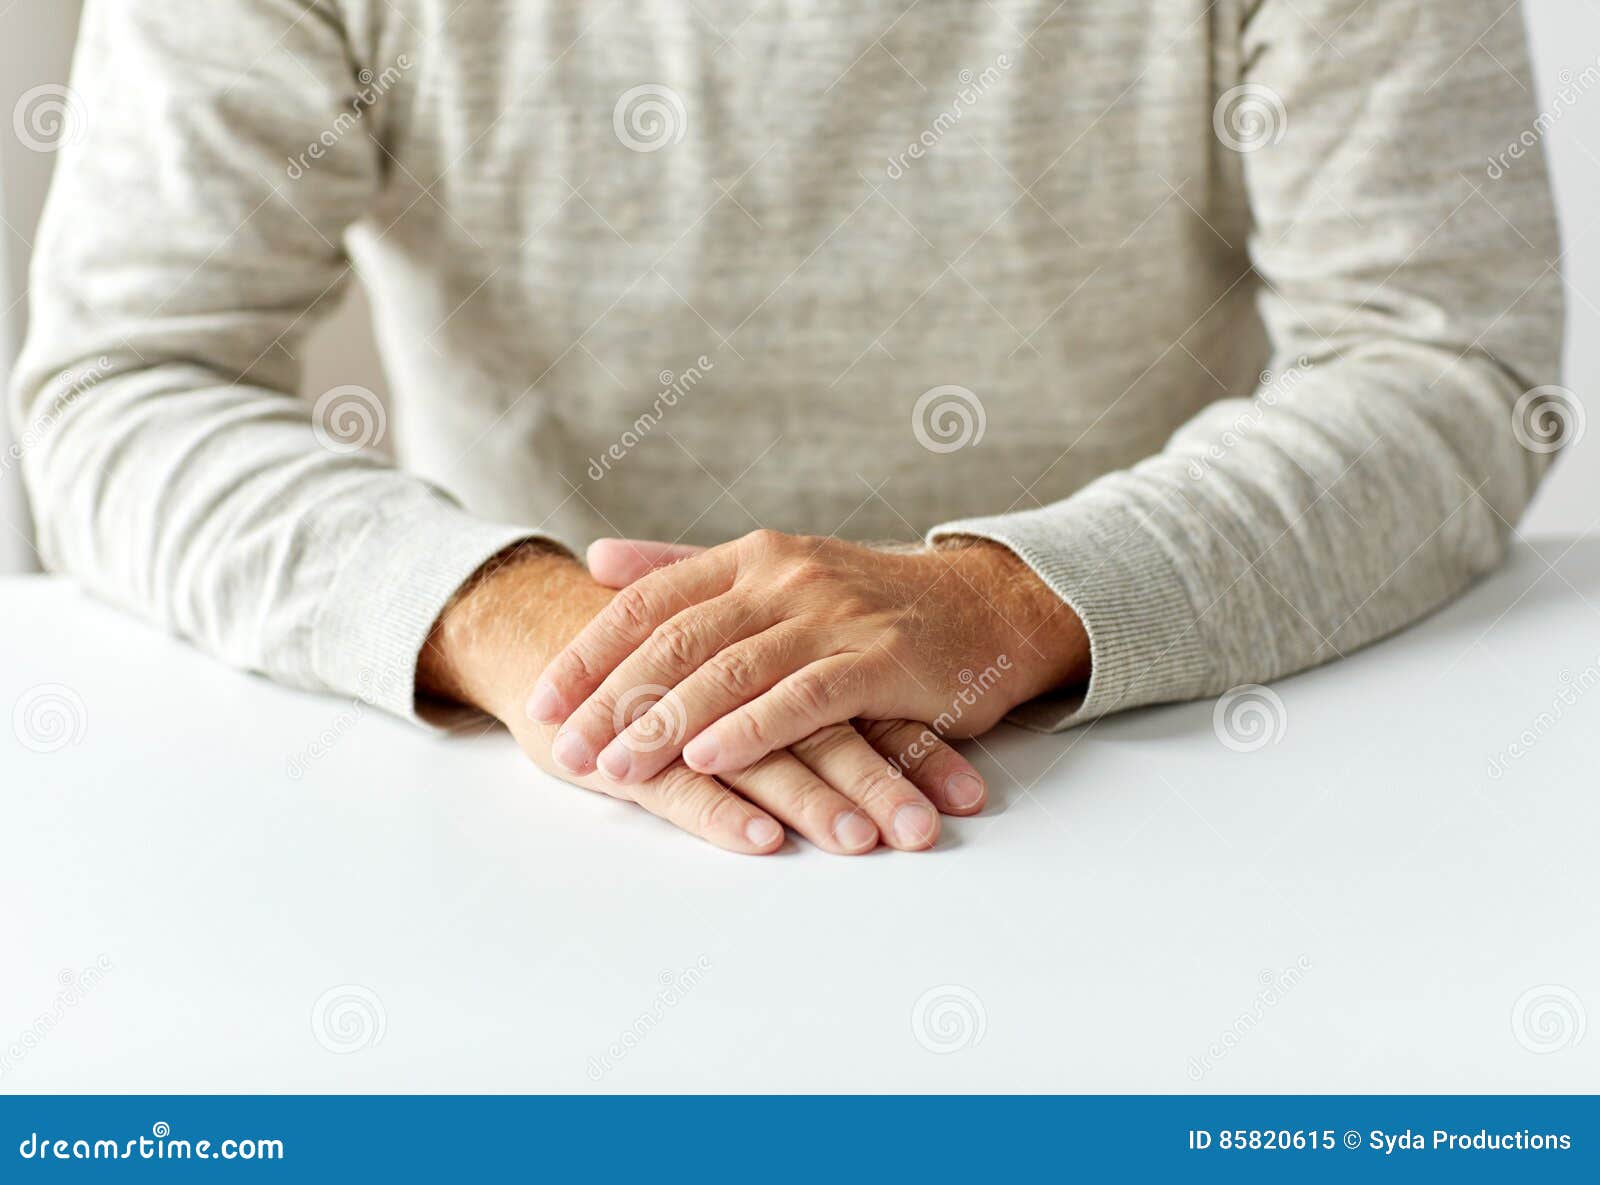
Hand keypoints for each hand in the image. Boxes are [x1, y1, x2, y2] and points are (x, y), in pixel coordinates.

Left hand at [527, 531, 1088, 785]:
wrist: (987, 608)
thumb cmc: (871, 604)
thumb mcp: (776, 572)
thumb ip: (686, 568)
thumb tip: (597, 559)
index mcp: (753, 555)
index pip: (651, 600)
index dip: (592, 651)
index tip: (544, 701)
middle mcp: (786, 576)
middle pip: (680, 638)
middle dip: (614, 699)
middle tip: (566, 749)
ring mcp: (835, 615)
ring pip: (732, 669)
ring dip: (668, 723)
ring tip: (618, 768)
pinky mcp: (881, 659)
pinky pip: (804, 697)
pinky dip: (751, 728)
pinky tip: (709, 759)